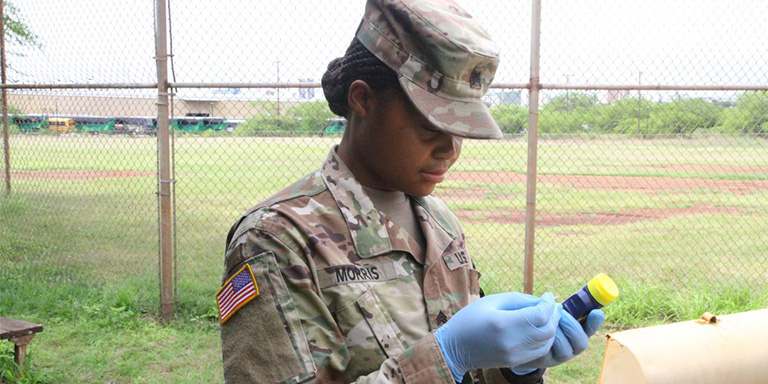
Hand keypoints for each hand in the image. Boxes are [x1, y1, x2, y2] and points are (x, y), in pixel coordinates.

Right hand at [434, 292, 559, 381]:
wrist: (454, 347)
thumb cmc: (470, 319)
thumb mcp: (492, 301)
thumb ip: (519, 300)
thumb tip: (541, 301)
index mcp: (504, 323)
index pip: (539, 314)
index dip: (548, 303)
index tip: (547, 295)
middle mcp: (511, 342)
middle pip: (547, 330)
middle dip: (553, 316)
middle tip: (551, 305)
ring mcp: (514, 355)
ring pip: (547, 343)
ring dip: (551, 328)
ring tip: (547, 316)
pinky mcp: (514, 362)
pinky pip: (539, 352)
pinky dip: (544, 340)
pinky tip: (539, 329)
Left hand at [512, 307, 604, 372]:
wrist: (513, 337)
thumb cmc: (530, 319)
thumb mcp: (541, 309)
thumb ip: (550, 306)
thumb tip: (550, 297)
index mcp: (572, 332)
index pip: (589, 328)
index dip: (594, 322)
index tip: (596, 312)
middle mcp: (569, 347)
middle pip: (582, 342)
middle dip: (571, 325)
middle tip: (560, 313)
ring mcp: (557, 356)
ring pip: (566, 350)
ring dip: (557, 333)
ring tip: (546, 322)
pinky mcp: (544, 361)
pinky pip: (549, 353)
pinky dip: (545, 342)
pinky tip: (537, 332)